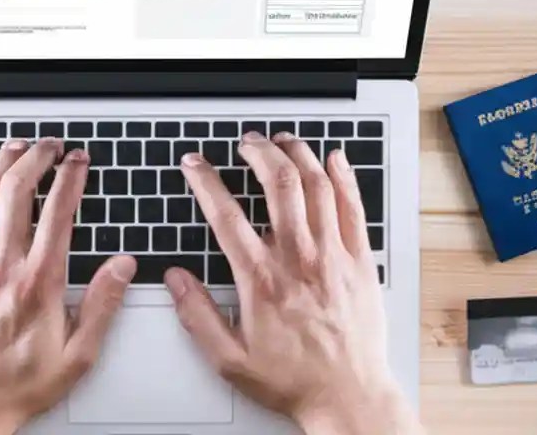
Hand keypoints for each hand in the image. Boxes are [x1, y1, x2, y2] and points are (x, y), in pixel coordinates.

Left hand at [0, 139, 136, 434]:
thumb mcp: (77, 355)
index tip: (78, 161)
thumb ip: (102, 305)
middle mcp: (0, 268)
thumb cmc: (17, 384)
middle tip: (50, 146)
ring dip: (0, 164)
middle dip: (36, 159)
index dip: (71, 178)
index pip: (58, 213)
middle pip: (17, 193)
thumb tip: (122, 266)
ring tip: (17, 147)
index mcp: (37, 283)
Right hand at [167, 132, 422, 434]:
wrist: (348, 396)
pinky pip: (353, 207)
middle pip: (278, 184)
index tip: (194, 166)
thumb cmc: (293, 379)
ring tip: (282, 141)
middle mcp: (299, 259)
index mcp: (262, 280)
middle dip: (258, 152)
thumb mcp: (229, 358)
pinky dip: (344, 177)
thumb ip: (197, 315)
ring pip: (317, 186)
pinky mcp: (360, 261)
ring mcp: (333, 256)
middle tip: (245, 143)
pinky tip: (334, 160)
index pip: (226, 214)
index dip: (205, 181)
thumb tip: (176, 279)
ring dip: (298, 155)